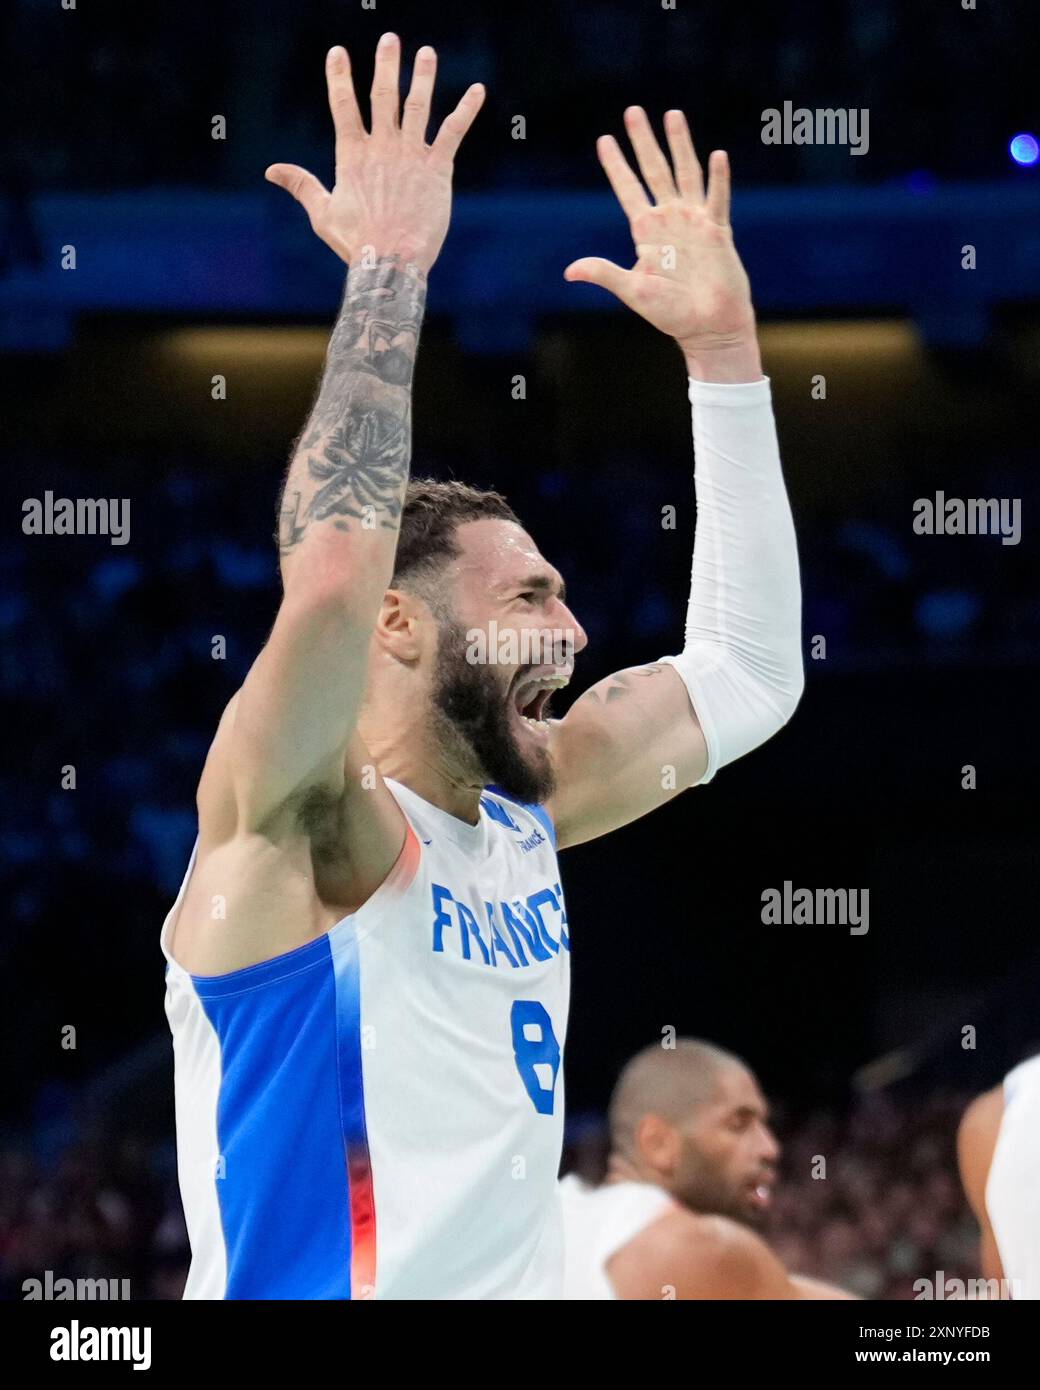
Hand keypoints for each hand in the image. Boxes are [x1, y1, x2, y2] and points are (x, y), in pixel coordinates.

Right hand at [266, 34, 484, 273]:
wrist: (390, 263)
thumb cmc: (355, 243)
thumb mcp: (322, 213)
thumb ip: (301, 184)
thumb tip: (271, 170)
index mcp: (352, 156)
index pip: (343, 106)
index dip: (339, 77)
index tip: (338, 53)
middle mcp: (382, 148)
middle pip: (383, 96)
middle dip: (386, 65)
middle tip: (390, 39)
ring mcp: (411, 156)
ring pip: (417, 106)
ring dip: (423, 77)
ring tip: (426, 53)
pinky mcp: (437, 169)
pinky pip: (453, 132)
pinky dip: (466, 109)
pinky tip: (478, 90)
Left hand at [564, 109, 756, 358]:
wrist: (707, 327)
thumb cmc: (671, 313)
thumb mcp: (632, 291)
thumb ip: (604, 273)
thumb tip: (570, 272)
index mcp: (646, 232)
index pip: (628, 190)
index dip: (616, 166)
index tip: (603, 141)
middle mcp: (669, 219)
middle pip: (654, 171)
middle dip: (643, 142)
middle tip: (632, 111)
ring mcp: (694, 221)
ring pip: (685, 174)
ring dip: (680, 145)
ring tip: (672, 115)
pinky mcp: (718, 231)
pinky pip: (717, 199)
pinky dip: (718, 178)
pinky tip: (717, 156)